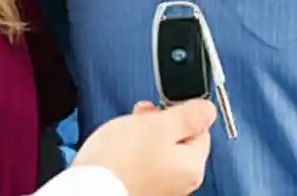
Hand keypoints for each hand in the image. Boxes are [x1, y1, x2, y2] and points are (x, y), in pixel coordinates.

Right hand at [71, 99, 215, 195]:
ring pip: (158, 151)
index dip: (178, 113)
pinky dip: (132, 154)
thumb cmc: (120, 161)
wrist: (88, 189)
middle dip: (158, 125)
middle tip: (139, 119)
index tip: (159, 109)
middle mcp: (180, 182)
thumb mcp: (159, 125)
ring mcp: (160, 188)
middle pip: (178, 141)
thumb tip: (208, 110)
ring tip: (123, 135)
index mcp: (192, 166)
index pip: (200, 129)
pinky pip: (143, 164)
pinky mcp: (140, 188)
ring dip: (143, 138)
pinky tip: (118, 151)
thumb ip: (189, 115)